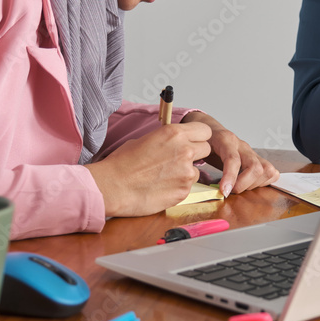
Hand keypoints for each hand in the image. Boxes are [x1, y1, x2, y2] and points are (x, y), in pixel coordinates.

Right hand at [85, 122, 208, 216]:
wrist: (113, 187)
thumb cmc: (123, 163)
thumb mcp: (146, 139)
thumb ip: (167, 139)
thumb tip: (175, 142)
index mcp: (174, 133)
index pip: (204, 130)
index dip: (199, 136)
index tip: (193, 141)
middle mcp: (185, 150)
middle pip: (206, 148)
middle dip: (196, 153)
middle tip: (179, 160)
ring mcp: (186, 172)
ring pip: (198, 169)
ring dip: (187, 172)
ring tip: (164, 176)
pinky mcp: (184, 190)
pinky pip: (189, 185)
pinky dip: (179, 186)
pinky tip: (162, 186)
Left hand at [180, 111, 279, 196]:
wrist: (209, 128)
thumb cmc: (204, 142)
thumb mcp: (198, 148)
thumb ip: (197, 161)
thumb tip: (195, 180)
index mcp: (226, 140)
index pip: (233, 160)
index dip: (230, 178)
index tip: (224, 192)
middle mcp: (242, 145)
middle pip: (255, 167)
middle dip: (244, 185)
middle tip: (230, 191)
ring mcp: (252, 152)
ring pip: (266, 170)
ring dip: (254, 184)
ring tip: (239, 188)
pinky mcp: (258, 158)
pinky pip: (271, 171)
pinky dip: (264, 182)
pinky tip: (250, 185)